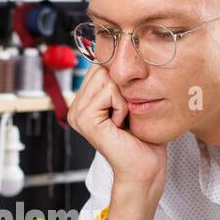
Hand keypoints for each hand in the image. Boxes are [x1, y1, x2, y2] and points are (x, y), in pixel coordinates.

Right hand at [68, 63, 166, 197]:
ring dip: (123, 99)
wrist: (144, 167)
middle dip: (122, 89)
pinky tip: (120, 125)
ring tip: (122, 120)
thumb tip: (120, 52)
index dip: (121, 81)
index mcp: (84, 101)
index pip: (100, 65)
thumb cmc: (143, 138)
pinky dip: (122, 106)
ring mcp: (76, 113)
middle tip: (124, 116)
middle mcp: (75, 106)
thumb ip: (119, 81)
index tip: (125, 108)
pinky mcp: (84, 119)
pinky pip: (109, 91)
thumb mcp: (130, 102)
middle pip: (103, 68)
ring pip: (107, 78)